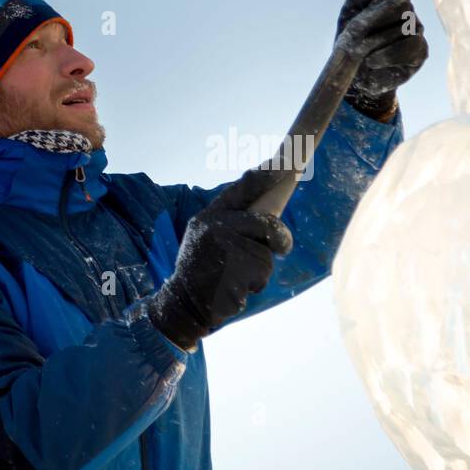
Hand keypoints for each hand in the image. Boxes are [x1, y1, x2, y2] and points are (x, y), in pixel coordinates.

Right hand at [146, 167, 293, 351]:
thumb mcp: (206, 237)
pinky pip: (261, 273)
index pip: (244, 189)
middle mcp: (216, 225)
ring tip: (237, 276)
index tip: (287, 166)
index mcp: (210, 216)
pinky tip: (234, 288)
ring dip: (260, 269)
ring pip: (266, 254)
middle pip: (267, 224)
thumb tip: (268, 208)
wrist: (182, 303)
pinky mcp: (234, 268)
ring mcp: (224, 246)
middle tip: (283, 247)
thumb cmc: (201, 270)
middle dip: (281, 238)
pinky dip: (254, 284)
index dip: (267, 176)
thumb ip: (230, 222)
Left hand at [336, 0, 428, 118]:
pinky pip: (408, 46)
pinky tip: (373, 62)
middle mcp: (408, 10)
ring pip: (404, 25)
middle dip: (375, 20)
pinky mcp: (420, 52)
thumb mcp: (351, 10)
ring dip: (376, 40)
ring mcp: (417, 30)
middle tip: (356, 34)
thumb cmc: (351, 39)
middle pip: (400, 5)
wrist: (354, 77)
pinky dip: (386, 55)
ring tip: (362, 52)